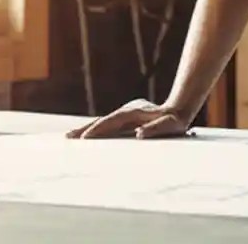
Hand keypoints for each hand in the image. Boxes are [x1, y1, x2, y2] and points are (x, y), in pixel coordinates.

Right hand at [66, 98, 192, 139]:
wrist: (180, 109)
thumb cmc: (175, 121)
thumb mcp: (170, 125)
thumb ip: (155, 129)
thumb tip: (138, 134)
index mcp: (133, 113)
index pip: (110, 122)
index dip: (97, 129)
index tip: (84, 138)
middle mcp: (127, 111)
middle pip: (102, 120)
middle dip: (85, 129)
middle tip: (68, 137)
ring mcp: (126, 114)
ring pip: (103, 122)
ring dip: (87, 129)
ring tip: (70, 137)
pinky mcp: (127, 118)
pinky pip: (108, 124)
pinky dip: (96, 130)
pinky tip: (88, 136)